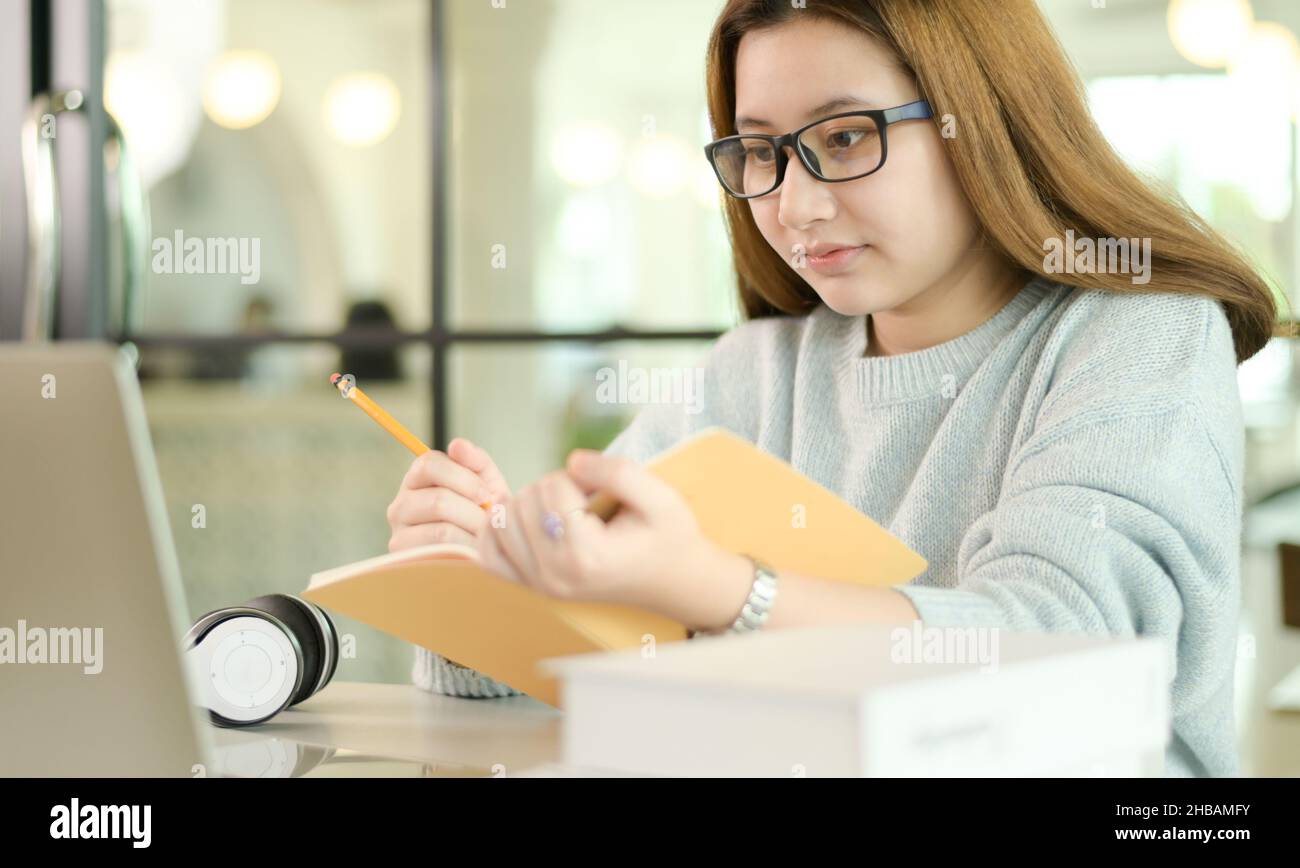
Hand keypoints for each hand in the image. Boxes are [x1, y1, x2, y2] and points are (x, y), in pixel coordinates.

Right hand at [386, 438, 511, 552]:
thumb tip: (457, 445)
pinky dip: (467, 552)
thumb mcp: (487, 483)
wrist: (486, 553)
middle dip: (474, 513)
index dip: (464, 479)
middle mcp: (400, 505)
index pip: (429, 464)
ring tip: (489, 539)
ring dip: (474, 535)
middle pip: (438, 501)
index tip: (487, 495)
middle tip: (492, 523)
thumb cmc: (484, 514)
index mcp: (417, 479)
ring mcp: (399, 535)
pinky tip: (477, 552)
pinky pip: (442, 556)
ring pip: (442, 531)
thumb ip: (476, 461)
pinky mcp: (407, 562)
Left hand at [476, 449, 746, 624]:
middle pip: (524, 500)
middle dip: (554, 489)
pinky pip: (490, 552)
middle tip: (588, 503)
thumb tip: (571, 461)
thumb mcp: (661, 498)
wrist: (675, 581)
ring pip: (503, 519)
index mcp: (585, 556)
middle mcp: (555, 576)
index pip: (552, 487)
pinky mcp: (533, 587)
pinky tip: (533, 523)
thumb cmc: (670, 538)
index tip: (603, 492)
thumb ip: (617, 472)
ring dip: (531, 505)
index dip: (579, 477)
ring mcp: (539, 585)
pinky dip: (503, 530)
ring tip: (568, 514)